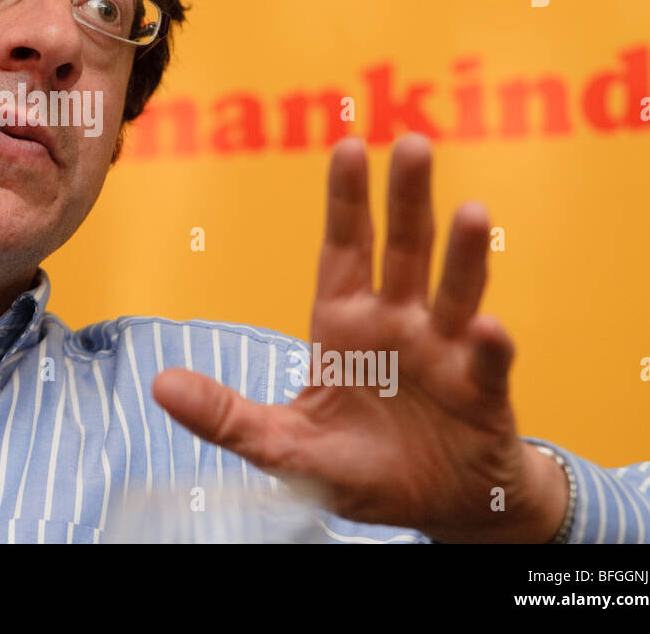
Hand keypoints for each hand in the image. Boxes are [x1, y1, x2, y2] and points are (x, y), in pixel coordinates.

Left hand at [152, 134, 567, 542]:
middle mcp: (399, 324)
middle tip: (412, 143)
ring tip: (470, 210)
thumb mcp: (281, 445)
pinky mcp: (482, 396)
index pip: (345, 249)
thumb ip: (226, 416)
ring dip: (461, 254)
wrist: (435, 506)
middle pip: (405, 249)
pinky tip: (487, 328)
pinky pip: (488, 365)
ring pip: (454, 292)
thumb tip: (159, 385)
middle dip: (407, 198)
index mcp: (346, 323)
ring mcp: (445, 354)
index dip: (346, 200)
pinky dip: (490, 346)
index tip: (348, 145)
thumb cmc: (357, 466)